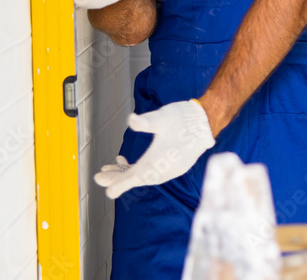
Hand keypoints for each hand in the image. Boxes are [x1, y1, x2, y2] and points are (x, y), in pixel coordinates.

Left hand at [93, 99, 214, 198]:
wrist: (207, 122)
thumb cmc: (184, 119)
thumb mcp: (163, 117)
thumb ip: (146, 121)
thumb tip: (131, 120)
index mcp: (157, 161)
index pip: (133, 177)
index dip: (117, 182)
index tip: (105, 188)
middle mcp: (163, 170)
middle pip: (135, 179)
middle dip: (117, 178)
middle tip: (99, 176)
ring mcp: (169, 170)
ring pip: (143, 176)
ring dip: (127, 174)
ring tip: (112, 167)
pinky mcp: (173, 166)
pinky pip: (152, 173)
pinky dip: (139, 170)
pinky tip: (131, 161)